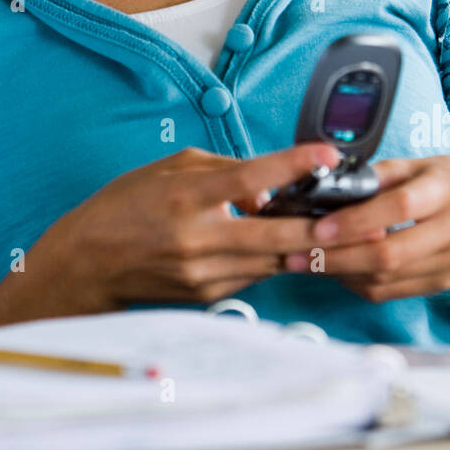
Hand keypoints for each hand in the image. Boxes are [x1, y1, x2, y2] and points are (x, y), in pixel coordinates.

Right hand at [27, 141, 346, 313]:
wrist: (89, 263)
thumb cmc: (126, 206)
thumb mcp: (170, 168)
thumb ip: (224, 171)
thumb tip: (267, 190)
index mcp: (187, 197)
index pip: (250, 177)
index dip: (294, 165)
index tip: (328, 155)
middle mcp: (199, 238)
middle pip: (278, 235)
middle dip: (324, 226)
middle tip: (360, 214)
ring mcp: (204, 273)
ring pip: (274, 260)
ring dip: (303, 244)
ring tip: (329, 225)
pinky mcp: (208, 295)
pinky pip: (255, 275)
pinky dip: (272, 258)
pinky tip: (283, 245)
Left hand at [282, 155, 449, 302]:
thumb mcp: (426, 165)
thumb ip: (384, 174)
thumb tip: (335, 184)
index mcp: (449, 189)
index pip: (399, 207)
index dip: (357, 220)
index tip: (319, 227)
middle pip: (391, 252)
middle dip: (337, 257)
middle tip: (297, 253)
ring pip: (388, 277)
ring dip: (341, 273)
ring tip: (306, 263)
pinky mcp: (443, 282)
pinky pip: (394, 291)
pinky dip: (359, 283)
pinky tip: (335, 271)